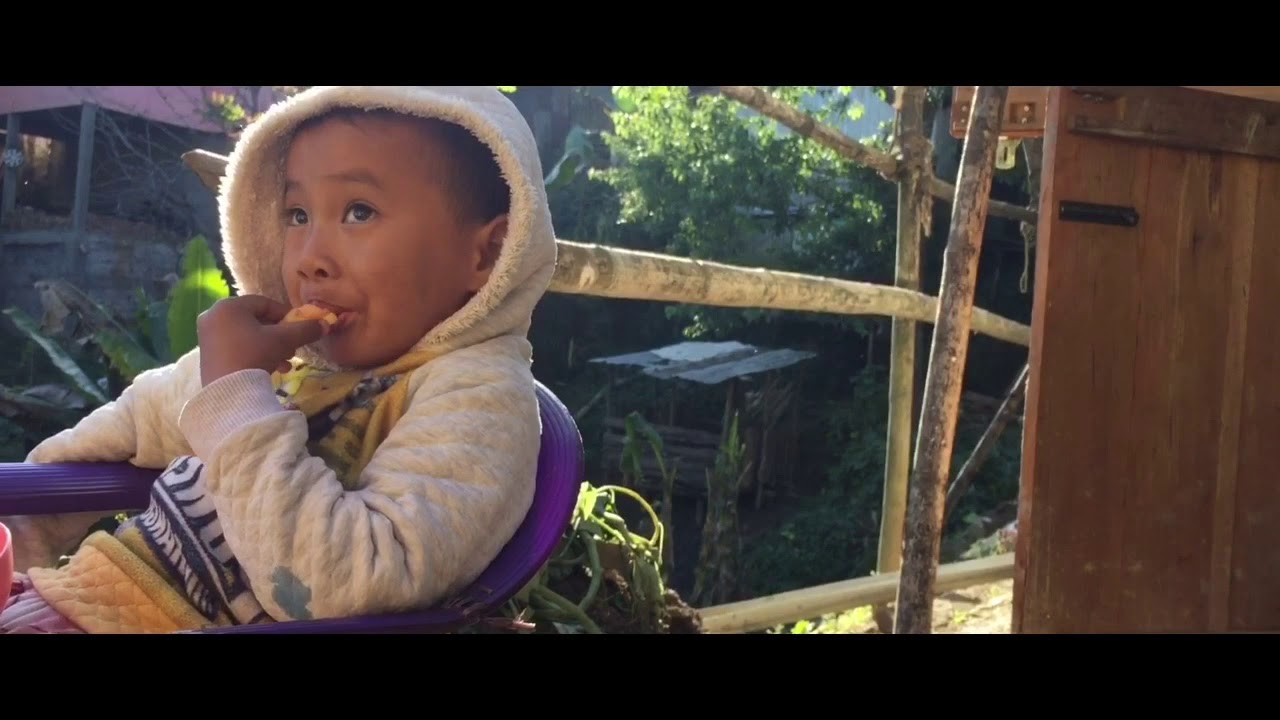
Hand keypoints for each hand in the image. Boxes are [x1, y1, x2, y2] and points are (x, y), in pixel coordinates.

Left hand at [197, 295, 328, 385]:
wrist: (228, 392)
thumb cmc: (255, 355)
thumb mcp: (284, 340)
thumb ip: (305, 329)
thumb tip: (326, 324)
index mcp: (229, 306)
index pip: (264, 303)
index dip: (286, 314)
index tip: (300, 327)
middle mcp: (214, 316)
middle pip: (255, 320)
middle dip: (279, 335)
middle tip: (293, 348)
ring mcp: (207, 336)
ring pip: (246, 336)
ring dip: (269, 347)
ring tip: (285, 362)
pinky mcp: (206, 354)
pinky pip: (235, 347)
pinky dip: (254, 354)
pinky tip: (270, 369)